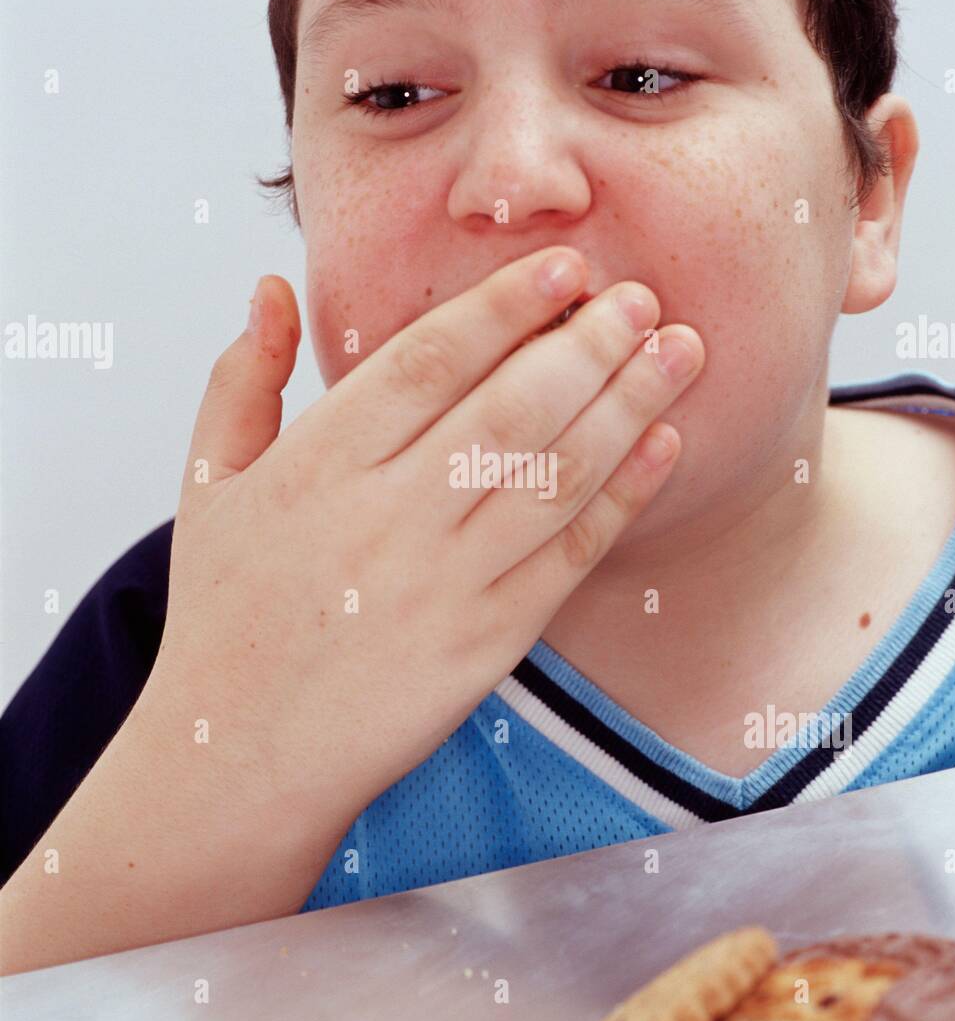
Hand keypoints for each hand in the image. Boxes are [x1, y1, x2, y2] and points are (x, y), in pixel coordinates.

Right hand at [143, 247, 703, 821]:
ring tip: (679, 351)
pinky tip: (663, 445)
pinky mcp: (487, 643)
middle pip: (513, 406)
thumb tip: (273, 287)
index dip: (507, 303)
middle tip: (641, 297)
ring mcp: (444, 584)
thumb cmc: (225, 614)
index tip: (565, 265)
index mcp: (319, 464)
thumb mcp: (209, 485)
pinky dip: (624, 496)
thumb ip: (242, 379)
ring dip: (630, 404)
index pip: (431, 359)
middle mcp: (387, 516)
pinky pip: (571, 556)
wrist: (242, 754)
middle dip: (590, 341)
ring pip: (556, 473)